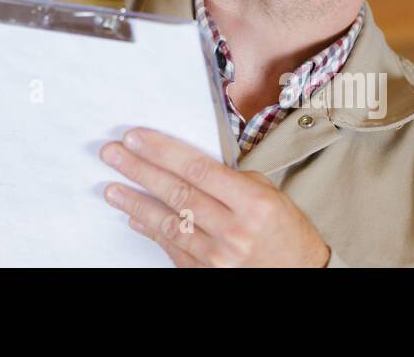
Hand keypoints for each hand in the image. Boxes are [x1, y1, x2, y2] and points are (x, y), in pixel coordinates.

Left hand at [100, 127, 329, 266]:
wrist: (301, 275)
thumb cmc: (285, 231)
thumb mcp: (268, 194)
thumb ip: (229, 179)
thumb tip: (183, 164)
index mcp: (252, 203)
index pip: (197, 169)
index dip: (161, 151)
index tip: (135, 138)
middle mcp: (234, 230)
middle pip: (177, 193)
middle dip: (139, 170)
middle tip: (112, 154)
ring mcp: (219, 257)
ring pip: (168, 223)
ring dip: (135, 203)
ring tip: (111, 188)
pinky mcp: (206, 275)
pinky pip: (172, 248)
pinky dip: (151, 231)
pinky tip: (134, 218)